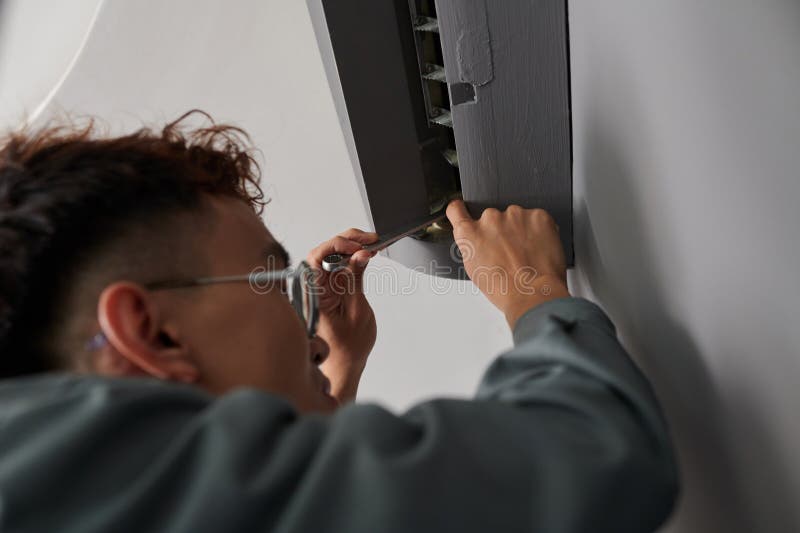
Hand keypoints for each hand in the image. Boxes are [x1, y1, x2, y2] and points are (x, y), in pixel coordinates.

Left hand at [307, 228, 377, 402]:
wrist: (345, 365)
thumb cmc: (347, 346)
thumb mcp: (357, 311)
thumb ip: (355, 280)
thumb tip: (360, 254)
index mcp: (313, 294)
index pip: (316, 258)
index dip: (336, 246)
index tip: (357, 247)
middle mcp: (313, 288)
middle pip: (324, 252)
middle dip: (347, 241)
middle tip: (370, 240)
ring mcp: (321, 287)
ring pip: (332, 257)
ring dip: (352, 247)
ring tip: (373, 245)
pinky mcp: (330, 288)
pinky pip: (338, 267)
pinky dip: (353, 258)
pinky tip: (367, 254)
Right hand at [446, 200, 570, 328]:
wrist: (532, 292)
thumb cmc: (504, 288)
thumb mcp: (474, 270)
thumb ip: (473, 246)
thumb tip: (479, 241)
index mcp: (469, 233)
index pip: (456, 210)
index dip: (461, 210)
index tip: (464, 210)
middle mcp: (490, 218)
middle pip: (492, 217)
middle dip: (500, 230)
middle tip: (510, 251)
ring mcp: (514, 215)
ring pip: (516, 217)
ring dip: (520, 230)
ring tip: (526, 253)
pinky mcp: (537, 216)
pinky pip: (536, 219)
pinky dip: (538, 230)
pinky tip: (538, 248)